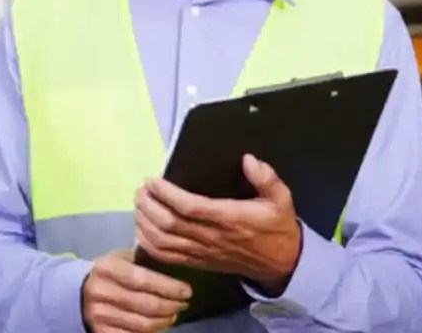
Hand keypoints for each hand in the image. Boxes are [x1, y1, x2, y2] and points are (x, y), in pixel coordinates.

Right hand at [81, 249, 191, 332]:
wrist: (81, 293)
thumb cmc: (111, 273)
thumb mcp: (122, 258)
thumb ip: (144, 259)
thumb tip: (176, 265)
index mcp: (107, 268)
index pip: (143, 280)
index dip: (169, 287)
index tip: (187, 291)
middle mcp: (101, 291)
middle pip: (146, 304)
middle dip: (171, 305)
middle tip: (184, 303)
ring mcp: (99, 315)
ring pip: (142, 324)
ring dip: (165, 321)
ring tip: (174, 314)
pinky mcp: (101, 332)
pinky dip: (151, 332)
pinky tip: (160, 324)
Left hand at [134, 154, 301, 293]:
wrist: (281, 263)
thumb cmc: (277, 227)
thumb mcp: (281, 199)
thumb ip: (267, 178)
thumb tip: (249, 159)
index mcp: (230, 218)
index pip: (190, 207)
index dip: (167, 194)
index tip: (153, 180)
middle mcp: (212, 237)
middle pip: (169, 224)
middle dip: (149, 205)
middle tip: (141, 189)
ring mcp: (202, 252)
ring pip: (164, 241)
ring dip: (145, 222)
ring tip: (140, 203)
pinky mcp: (198, 263)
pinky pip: (167, 257)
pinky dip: (149, 244)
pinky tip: (141, 229)